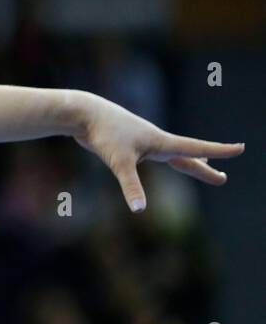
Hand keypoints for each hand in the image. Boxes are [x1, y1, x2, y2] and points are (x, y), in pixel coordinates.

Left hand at [71, 93, 243, 211]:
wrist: (83, 113)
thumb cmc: (103, 134)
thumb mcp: (119, 162)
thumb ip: (131, 186)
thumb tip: (140, 210)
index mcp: (161, 142)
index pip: (197, 148)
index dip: (219, 151)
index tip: (241, 147)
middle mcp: (155, 140)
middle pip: (187, 156)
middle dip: (205, 168)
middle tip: (223, 178)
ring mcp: (142, 140)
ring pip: (171, 154)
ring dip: (188, 162)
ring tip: (202, 168)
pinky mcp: (129, 142)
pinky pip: (153, 154)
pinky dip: (165, 158)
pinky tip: (159, 159)